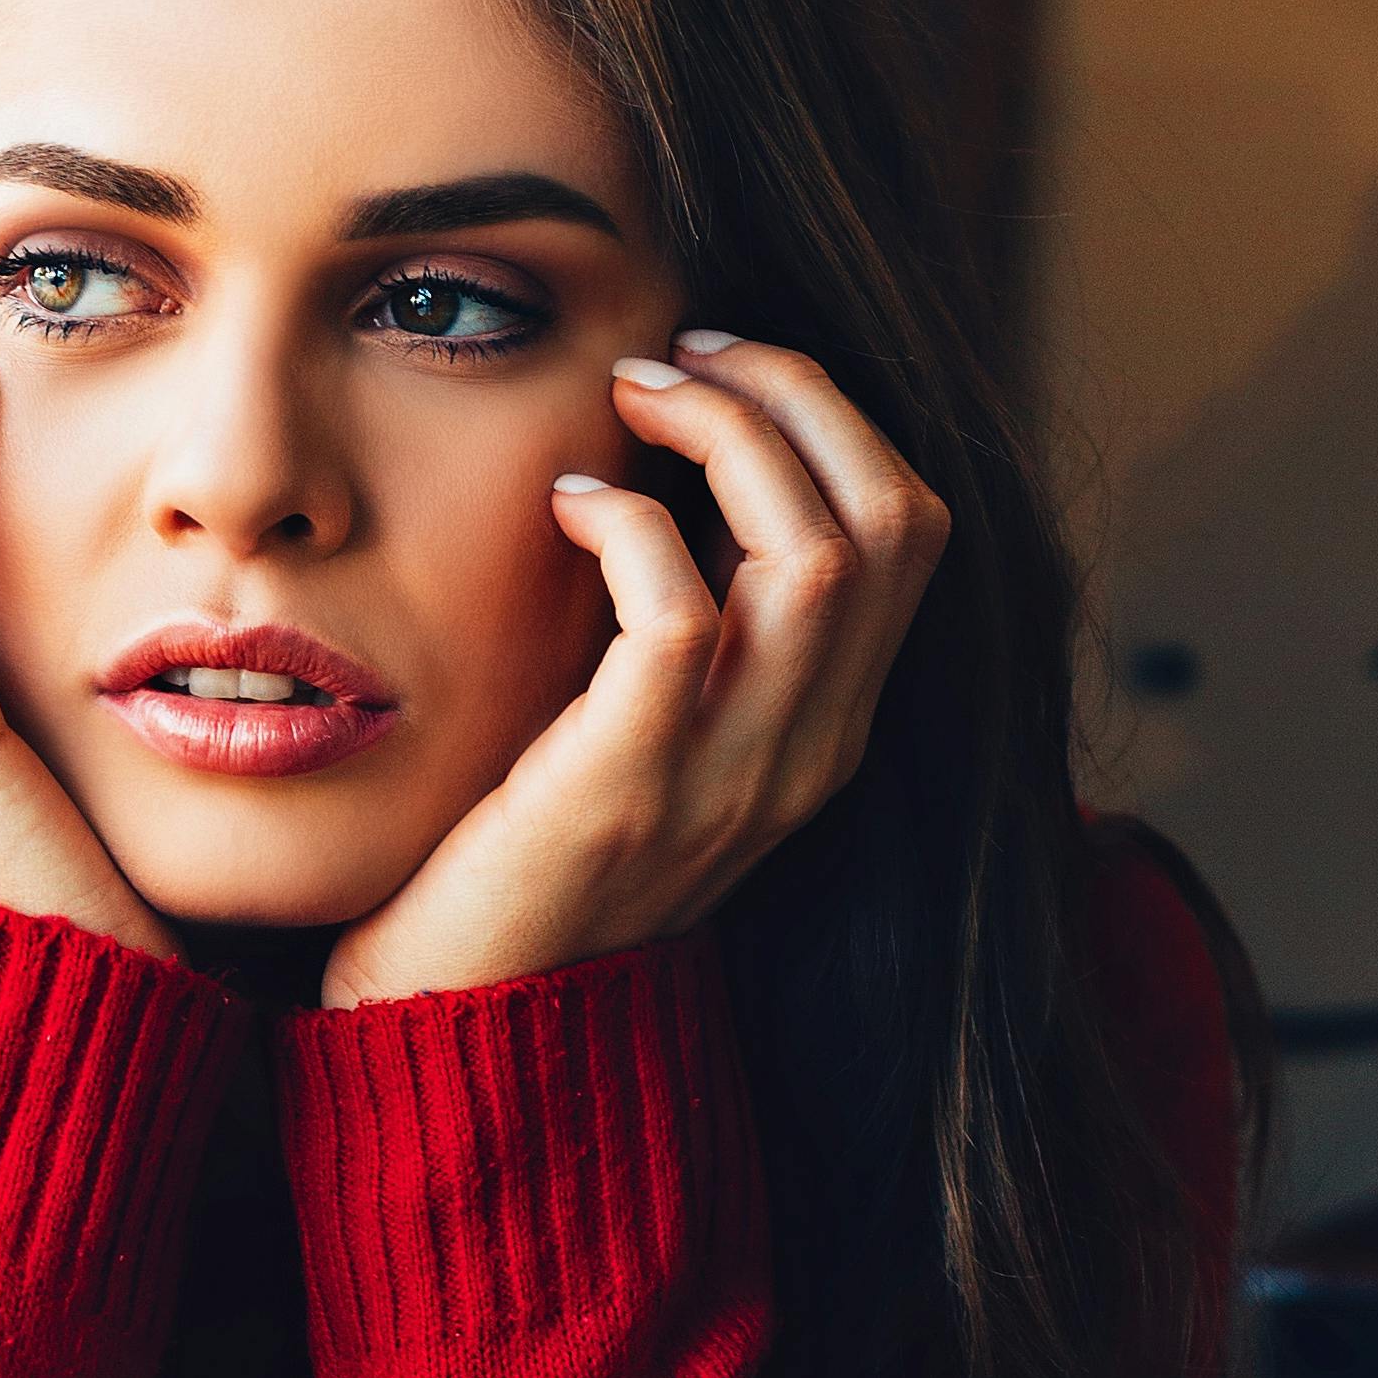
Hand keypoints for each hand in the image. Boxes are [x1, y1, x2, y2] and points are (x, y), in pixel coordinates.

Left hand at [318, 336, 950, 1009]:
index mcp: (825, 729)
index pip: (911, 529)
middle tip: (680, 354)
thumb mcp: (647, 723)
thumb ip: (693, 617)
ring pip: (819, 550)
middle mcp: (808, 753)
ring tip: (632, 396)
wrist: (465, 1023)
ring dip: (727, 433)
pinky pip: (681, 615)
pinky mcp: (632, 789)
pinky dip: (634, 525)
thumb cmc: (527, 853)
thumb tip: (684, 456)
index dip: (831, 416)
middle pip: (894, 517)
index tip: (720, 368)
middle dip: (796, 393)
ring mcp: (733, 777)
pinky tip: (571, 504)